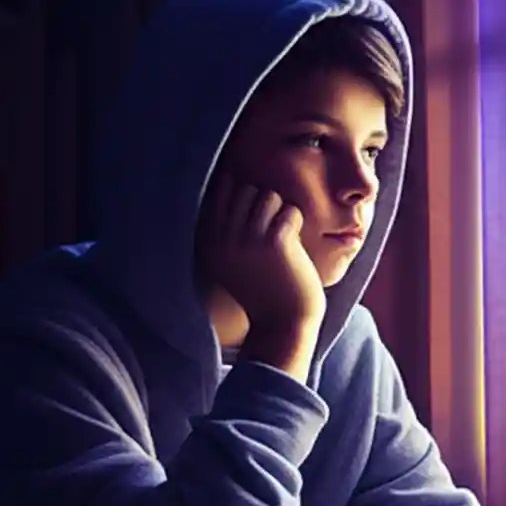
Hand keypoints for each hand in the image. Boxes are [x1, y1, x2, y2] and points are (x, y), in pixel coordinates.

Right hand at [196, 177, 325, 332]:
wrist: (284, 326)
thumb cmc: (265, 293)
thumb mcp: (231, 264)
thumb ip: (225, 230)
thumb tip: (230, 180)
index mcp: (210, 244)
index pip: (219, 192)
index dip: (241, 192)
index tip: (256, 212)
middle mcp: (223, 240)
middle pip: (245, 189)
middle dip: (264, 203)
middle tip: (273, 229)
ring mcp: (247, 240)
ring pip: (268, 196)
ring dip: (281, 212)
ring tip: (284, 235)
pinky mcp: (274, 243)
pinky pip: (289, 211)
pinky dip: (296, 222)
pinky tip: (294, 244)